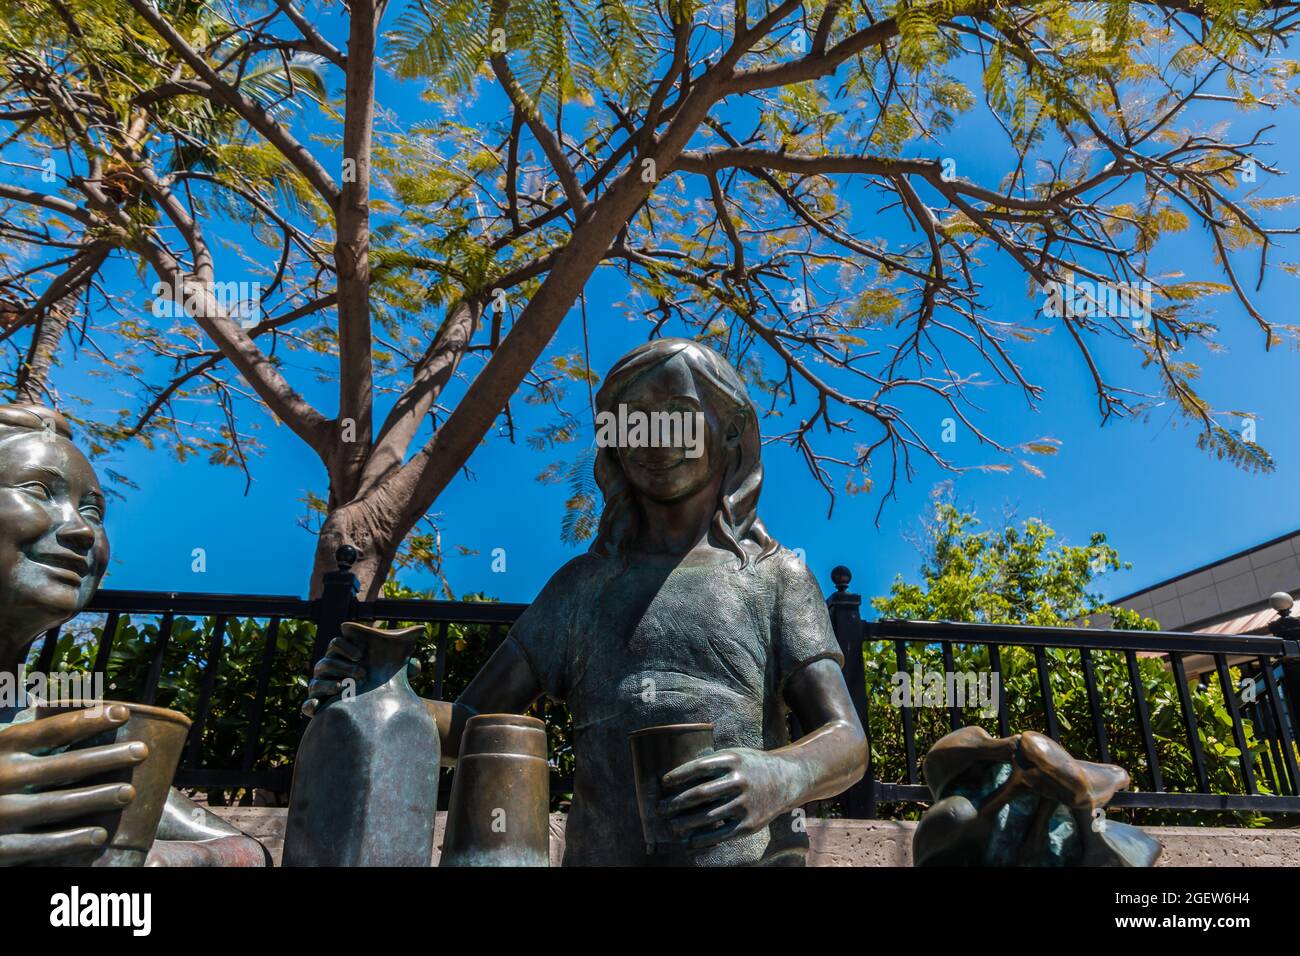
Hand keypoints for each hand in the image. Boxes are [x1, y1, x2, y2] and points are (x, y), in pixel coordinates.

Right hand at [0, 704, 146, 865]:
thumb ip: (30, 729)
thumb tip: (80, 700)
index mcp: (2, 746)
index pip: (52, 730)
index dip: (89, 720)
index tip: (123, 713)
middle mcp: (0, 776)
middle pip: (63, 766)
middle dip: (106, 757)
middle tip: (141, 751)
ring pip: (56, 805)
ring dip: (96, 798)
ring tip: (128, 792)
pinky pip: (38, 844)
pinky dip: (69, 840)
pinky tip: (98, 835)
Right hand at [302, 634, 422, 716]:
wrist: (375, 707)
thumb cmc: (382, 681)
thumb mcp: (395, 669)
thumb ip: (405, 656)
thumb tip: (420, 638)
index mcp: (343, 654)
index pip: (336, 643)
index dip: (346, 646)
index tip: (362, 655)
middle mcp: (330, 669)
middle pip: (326, 662)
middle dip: (343, 667)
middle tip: (363, 675)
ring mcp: (323, 687)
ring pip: (316, 682)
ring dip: (328, 684)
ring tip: (345, 688)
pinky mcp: (320, 705)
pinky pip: (308, 704)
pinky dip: (310, 704)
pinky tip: (318, 707)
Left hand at [659, 747, 795, 848]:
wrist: (786, 779)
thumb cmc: (750, 766)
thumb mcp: (734, 755)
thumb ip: (711, 763)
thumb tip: (677, 777)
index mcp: (732, 760)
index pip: (698, 767)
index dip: (678, 775)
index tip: (663, 783)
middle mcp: (739, 781)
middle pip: (699, 794)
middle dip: (675, 802)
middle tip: (660, 808)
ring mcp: (746, 804)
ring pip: (707, 817)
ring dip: (684, 823)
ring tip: (672, 825)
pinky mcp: (750, 824)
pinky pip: (721, 834)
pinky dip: (702, 839)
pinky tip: (689, 841)